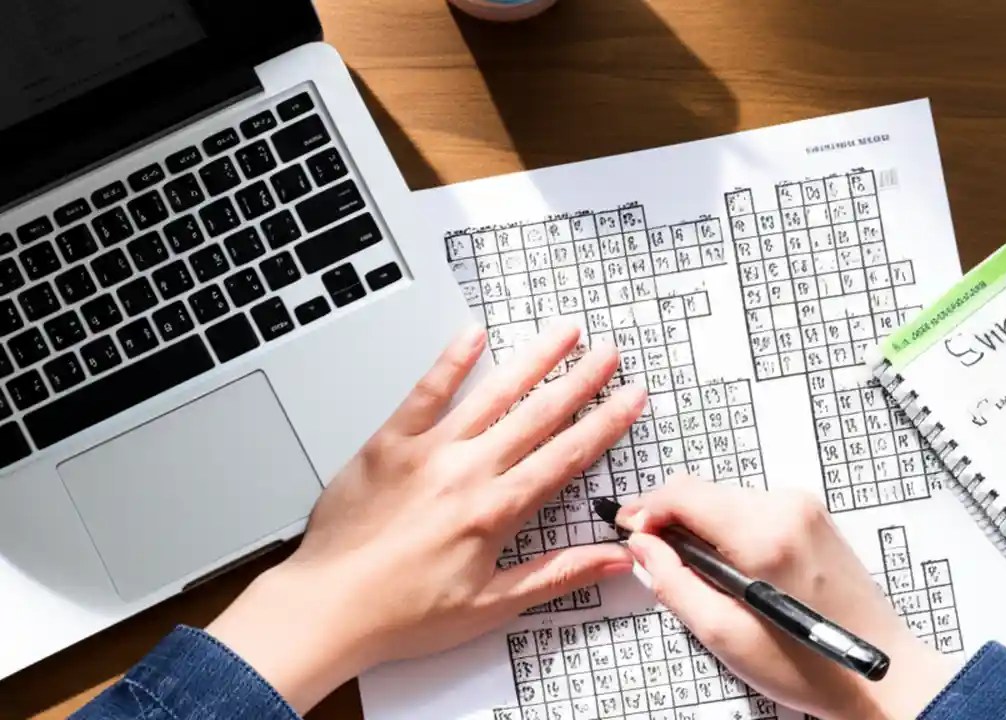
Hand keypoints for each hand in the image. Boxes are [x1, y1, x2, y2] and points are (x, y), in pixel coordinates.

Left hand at [206, 324, 647, 712]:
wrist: (326, 608)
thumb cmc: (401, 615)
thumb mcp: (492, 606)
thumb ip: (557, 575)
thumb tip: (614, 559)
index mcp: (495, 511)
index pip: (566, 457)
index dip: (605, 424)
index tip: (630, 398)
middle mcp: (467, 472)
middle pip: (538, 415)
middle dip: (580, 381)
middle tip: (608, 353)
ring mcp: (427, 451)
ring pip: (492, 395)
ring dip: (532, 360)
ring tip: (563, 333)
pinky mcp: (389, 443)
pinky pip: (425, 393)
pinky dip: (451, 362)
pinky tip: (473, 334)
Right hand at [619, 479, 957, 719]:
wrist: (880, 674)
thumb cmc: (811, 665)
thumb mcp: (724, 634)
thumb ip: (675, 584)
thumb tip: (643, 548)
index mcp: (763, 534)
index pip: (683, 493)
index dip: (647, 510)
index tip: (630, 532)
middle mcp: (787, 508)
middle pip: (703, 492)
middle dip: (672, 521)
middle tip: (658, 561)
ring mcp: (805, 509)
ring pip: (726, 499)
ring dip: (703, 528)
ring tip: (706, 578)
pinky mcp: (814, 517)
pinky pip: (753, 509)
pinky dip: (731, 531)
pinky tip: (736, 571)